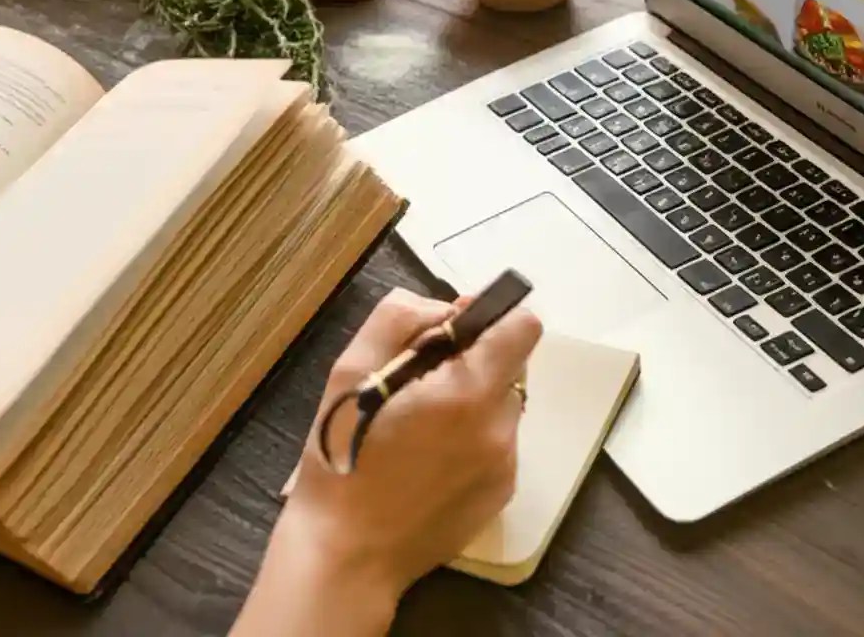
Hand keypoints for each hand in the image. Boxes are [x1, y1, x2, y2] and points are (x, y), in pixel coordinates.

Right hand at [231, 288, 540, 636]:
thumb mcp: (349, 373)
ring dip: (469, 402)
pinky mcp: (499, 495)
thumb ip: (400, 320)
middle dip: (471, 363)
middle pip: (511, 366)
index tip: (448, 333)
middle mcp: (500, 427)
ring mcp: (505, 465)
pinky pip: (495, 444)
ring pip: (501, 406)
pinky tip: (424, 461)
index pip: (522, 327)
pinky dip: (469, 439)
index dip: (487, 318)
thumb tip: (444, 308)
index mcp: (468, 392)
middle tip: (415, 385)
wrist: (346, 556)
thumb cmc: (340, 461)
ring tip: (415, 429)